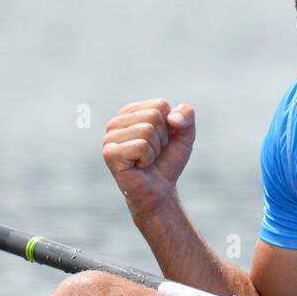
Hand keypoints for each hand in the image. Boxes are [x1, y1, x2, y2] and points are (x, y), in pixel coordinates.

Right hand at [102, 99, 195, 216]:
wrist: (160, 190)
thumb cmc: (167, 161)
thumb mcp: (185, 133)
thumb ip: (186, 114)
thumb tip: (172, 118)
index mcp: (130, 112)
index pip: (160, 105)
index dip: (169, 126)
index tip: (161, 141)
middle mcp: (116, 122)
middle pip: (154, 115)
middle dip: (162, 138)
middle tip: (154, 153)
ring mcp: (109, 137)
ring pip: (147, 129)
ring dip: (155, 149)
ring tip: (146, 160)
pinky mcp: (110, 153)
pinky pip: (141, 145)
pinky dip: (148, 158)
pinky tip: (140, 166)